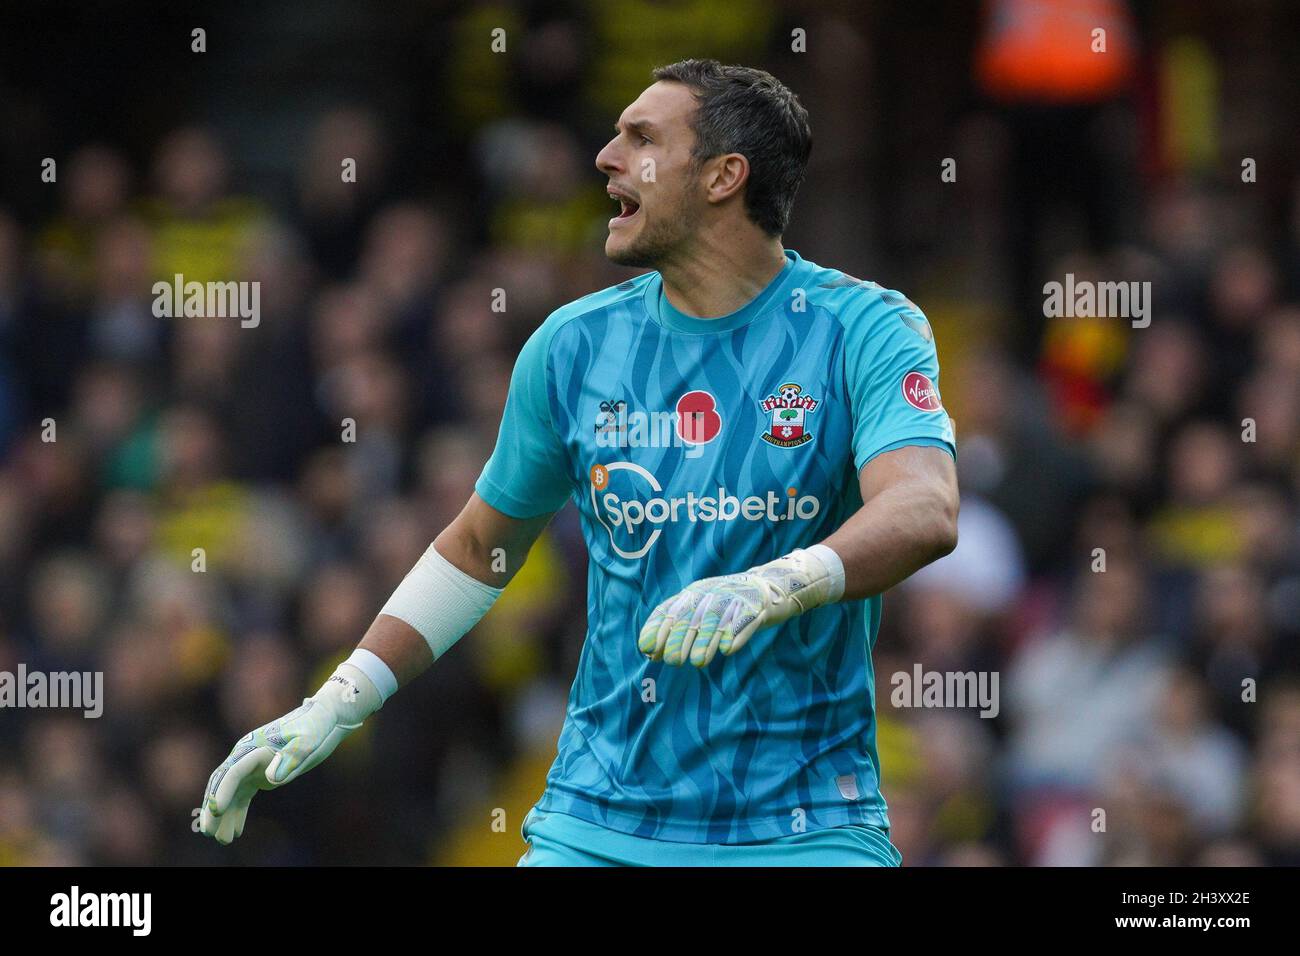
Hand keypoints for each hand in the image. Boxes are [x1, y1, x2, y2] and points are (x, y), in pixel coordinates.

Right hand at [199, 665, 376, 844]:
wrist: (324, 717)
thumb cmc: (316, 726)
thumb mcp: (308, 741)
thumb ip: (290, 758)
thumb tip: (271, 778)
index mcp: (254, 746)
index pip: (232, 772)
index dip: (223, 791)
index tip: (217, 810)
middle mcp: (246, 754)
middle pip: (223, 783)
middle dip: (214, 807)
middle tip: (208, 831)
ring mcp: (251, 764)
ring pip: (230, 792)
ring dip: (224, 815)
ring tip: (222, 839)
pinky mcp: (260, 773)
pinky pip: (243, 795)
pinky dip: (238, 811)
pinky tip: (236, 831)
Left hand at [638, 546, 843, 666]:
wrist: (772, 586)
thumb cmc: (730, 606)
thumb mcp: (703, 610)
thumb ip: (679, 629)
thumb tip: (650, 654)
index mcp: (694, 593)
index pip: (670, 609)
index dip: (658, 629)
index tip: (647, 649)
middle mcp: (711, 594)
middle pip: (691, 618)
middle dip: (679, 640)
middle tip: (672, 662)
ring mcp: (734, 600)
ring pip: (716, 623)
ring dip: (705, 643)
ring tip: (697, 662)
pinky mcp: (756, 608)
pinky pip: (744, 623)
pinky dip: (736, 636)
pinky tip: (728, 650)